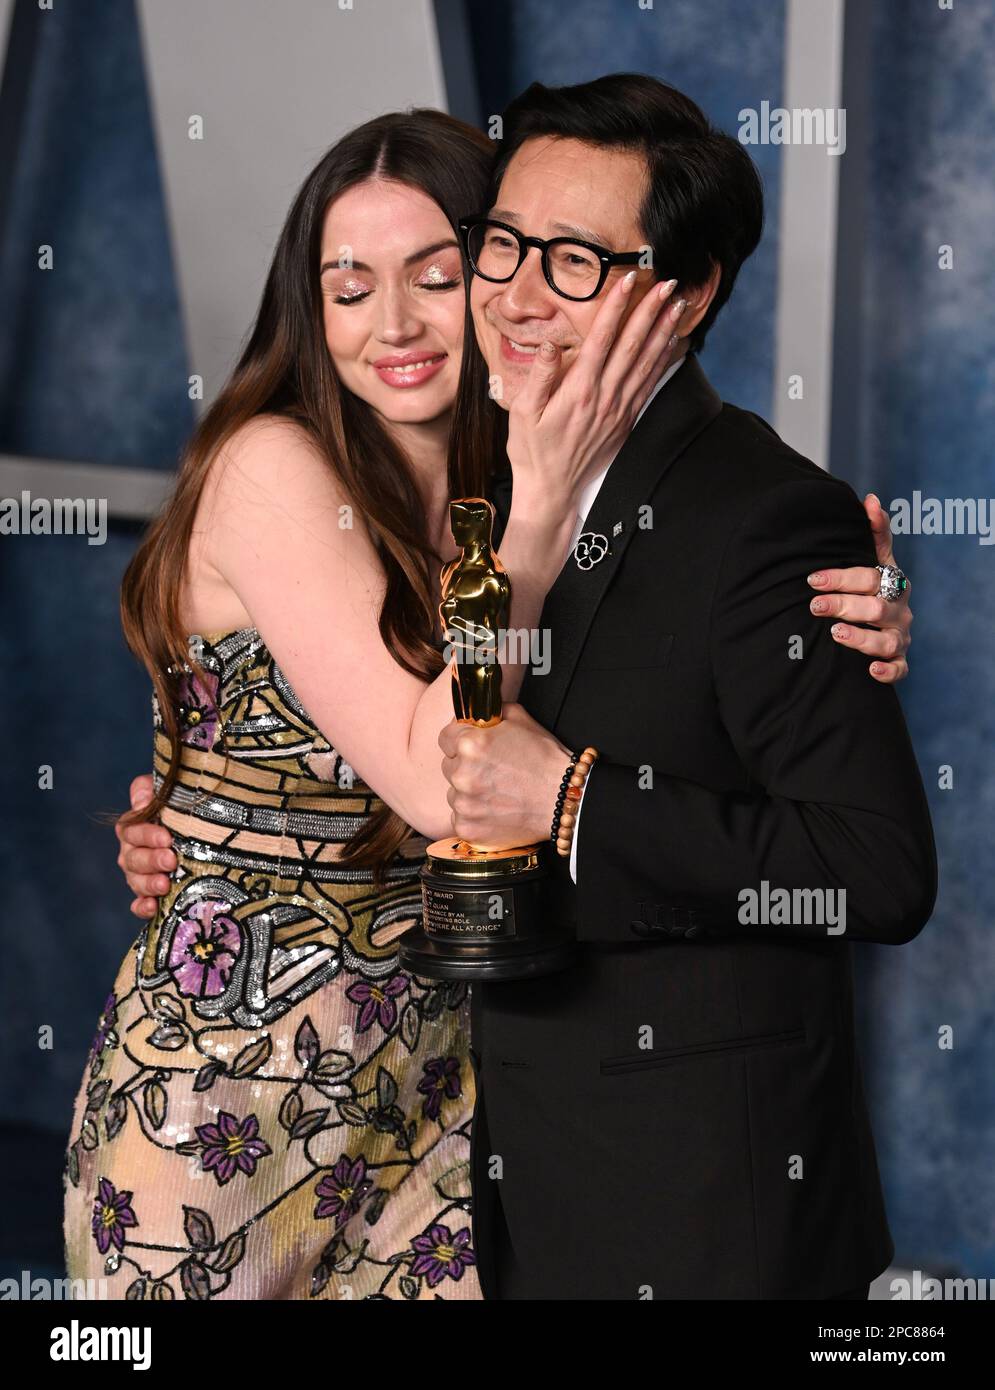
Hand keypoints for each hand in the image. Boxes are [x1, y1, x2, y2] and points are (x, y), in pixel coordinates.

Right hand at [115, 774, 175, 916]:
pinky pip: (138, 904)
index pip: (131, 830)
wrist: (200, 828)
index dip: (146, 834)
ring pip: (135, 881)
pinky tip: (153, 907)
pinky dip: (142, 907)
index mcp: (134, 826)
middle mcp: (132, 851)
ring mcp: (140, 875)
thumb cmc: (183, 806)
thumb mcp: (170, 791)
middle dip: (151, 860)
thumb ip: (149, 789)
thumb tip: (142, 799)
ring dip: (148, 884)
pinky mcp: (149, 895)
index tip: (167, 838)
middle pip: (133, 858)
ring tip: (165, 885)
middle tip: (171, 860)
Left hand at [439, 704, 570, 850]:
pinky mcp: (467, 828)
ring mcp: (464, 804)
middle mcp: (462, 774)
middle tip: (493, 770)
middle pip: (449, 765)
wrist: (566, 799)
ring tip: (498, 791)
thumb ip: (489, 712)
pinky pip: (460, 817)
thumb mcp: (520, 718)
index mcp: (470, 743)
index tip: (475, 746)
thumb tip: (472, 711)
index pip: (446, 737)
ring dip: (470, 791)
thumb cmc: (545, 760)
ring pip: (454, 792)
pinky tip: (497, 809)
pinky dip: (475, 814)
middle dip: (466, 765)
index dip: (461, 739)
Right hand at [506, 272, 687, 515]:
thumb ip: (539, 376)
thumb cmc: (531, 449)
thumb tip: (551, 344)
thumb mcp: (522, 413)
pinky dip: (663, 361)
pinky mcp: (626, 421)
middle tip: (667, 283)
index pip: (602, 339)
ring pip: (647, 363)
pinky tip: (672, 343)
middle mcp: (604, 398)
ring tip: (677, 305)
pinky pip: (649, 385)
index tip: (629, 279)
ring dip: (663, 331)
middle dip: (650, 311)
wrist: (552, 489)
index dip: (617, 306)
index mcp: (578, 391)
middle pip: (632, 345)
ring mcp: (619, 410)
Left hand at [807, 493, 911, 682]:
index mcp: (890, 580)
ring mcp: (899, 635)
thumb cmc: (867, 584)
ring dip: (861, 637)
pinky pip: (899, 669)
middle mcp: (898, 608)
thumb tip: (870, 499)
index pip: (869, 576)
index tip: (813, 579)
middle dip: (843, 604)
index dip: (842, 577)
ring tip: (835, 633)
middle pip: (876, 607)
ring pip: (887, 640)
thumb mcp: (871, 557)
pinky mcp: (898, 660)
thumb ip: (874, 531)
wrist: (874, 620)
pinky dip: (887, 670)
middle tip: (814, 605)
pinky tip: (870, 669)